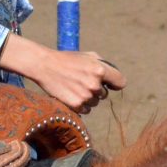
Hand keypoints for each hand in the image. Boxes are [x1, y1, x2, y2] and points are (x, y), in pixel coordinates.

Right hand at [0, 34, 125, 113]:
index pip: (121, 82)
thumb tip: (114, 77)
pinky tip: (71, 94)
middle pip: (105, 94)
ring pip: (95, 103)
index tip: (111, 84)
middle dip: (97, 90)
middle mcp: (95, 84)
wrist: (45, 66)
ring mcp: (86, 96)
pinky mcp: (77, 105)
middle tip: (82, 82)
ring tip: (75, 88)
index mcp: (100, 70)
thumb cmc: (67, 59)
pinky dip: (80, 105)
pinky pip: (86, 110)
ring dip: (88, 98)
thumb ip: (103, 65)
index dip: (115, 83)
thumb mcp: (88, 56)